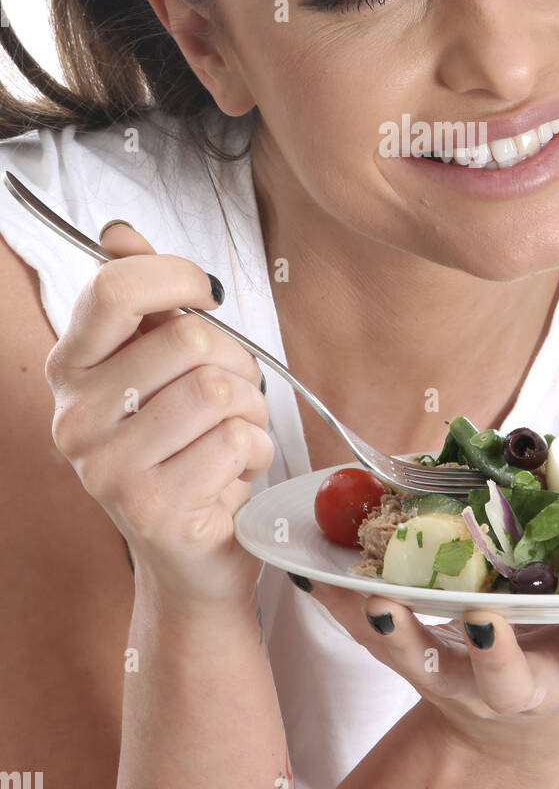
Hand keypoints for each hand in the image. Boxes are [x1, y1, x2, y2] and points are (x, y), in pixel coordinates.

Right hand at [46, 221, 273, 608]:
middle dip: (235, 361)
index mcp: (70, 370)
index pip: (115, 289)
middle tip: (231, 395)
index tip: (205, 294)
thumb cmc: (183, 448)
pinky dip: (257, 451)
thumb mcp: (159, 365)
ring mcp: (108, 469)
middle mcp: (76, 419)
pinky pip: (238, 439)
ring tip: (234, 435)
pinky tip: (235, 473)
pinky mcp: (154, 509)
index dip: (176, 276)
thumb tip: (119, 232)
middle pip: (187, 339)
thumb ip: (141, 297)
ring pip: (219, 388)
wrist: (190, 556)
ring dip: (251, 409)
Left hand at [291, 577, 558, 784]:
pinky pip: (368, 637)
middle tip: (483, 617)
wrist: (510, 726)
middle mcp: (513, 684)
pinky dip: (339, 606)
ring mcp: (454, 679)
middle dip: (495, 651)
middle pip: (503, 679)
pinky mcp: (408, 662)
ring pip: (420, 662)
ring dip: (396, 630)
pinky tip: (312, 572)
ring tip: (374, 596)